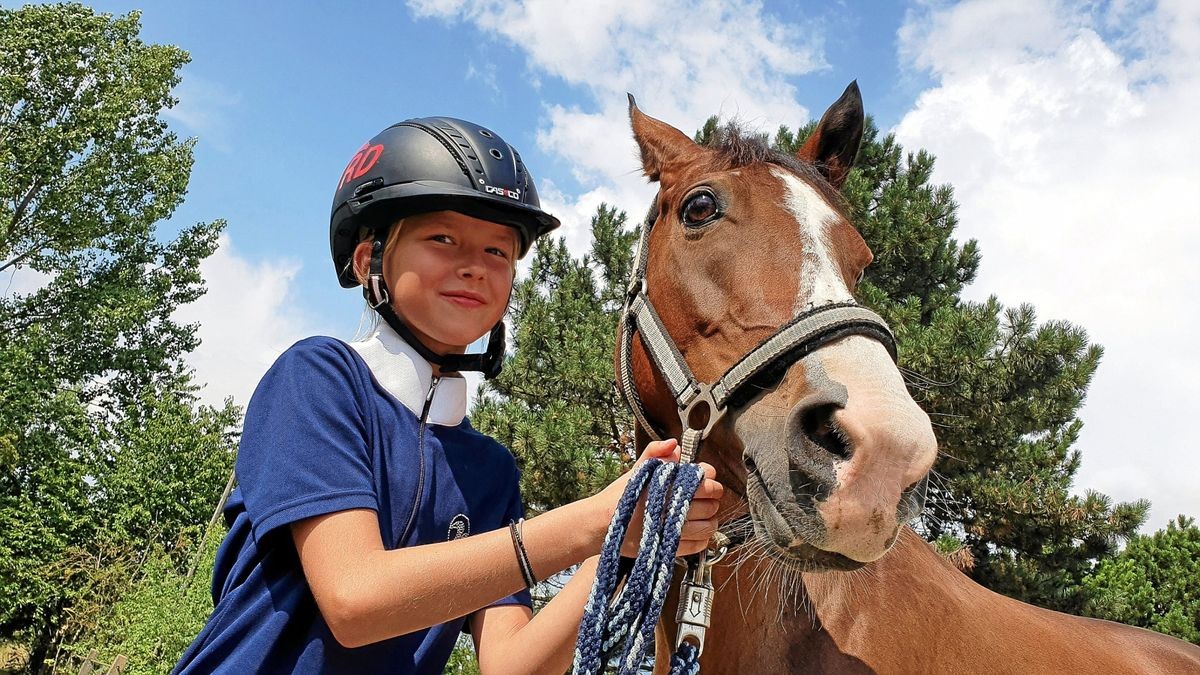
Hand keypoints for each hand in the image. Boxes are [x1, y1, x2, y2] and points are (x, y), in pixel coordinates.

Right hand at [592, 439, 724, 558]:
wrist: (602, 524)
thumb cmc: (620, 496)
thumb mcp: (637, 469)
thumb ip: (656, 452)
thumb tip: (675, 444)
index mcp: (668, 485)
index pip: (705, 478)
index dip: (708, 477)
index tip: (704, 478)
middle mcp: (673, 508)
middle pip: (711, 503)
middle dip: (712, 499)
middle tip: (705, 497)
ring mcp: (673, 530)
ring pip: (708, 526)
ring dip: (710, 520)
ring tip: (703, 515)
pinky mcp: (669, 548)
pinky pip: (698, 545)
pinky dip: (702, 539)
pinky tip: (695, 531)